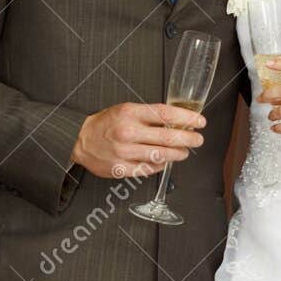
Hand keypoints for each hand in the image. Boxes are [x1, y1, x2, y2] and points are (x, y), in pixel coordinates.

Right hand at [72, 102, 205, 179]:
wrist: (80, 139)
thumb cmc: (106, 124)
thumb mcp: (126, 110)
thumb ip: (149, 114)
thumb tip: (177, 119)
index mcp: (130, 113)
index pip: (166, 114)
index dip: (186, 118)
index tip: (199, 121)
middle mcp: (128, 132)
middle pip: (168, 137)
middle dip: (188, 139)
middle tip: (197, 140)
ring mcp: (124, 152)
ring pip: (161, 155)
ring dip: (177, 154)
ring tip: (183, 152)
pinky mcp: (121, 168)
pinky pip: (148, 169)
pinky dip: (159, 166)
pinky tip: (163, 162)